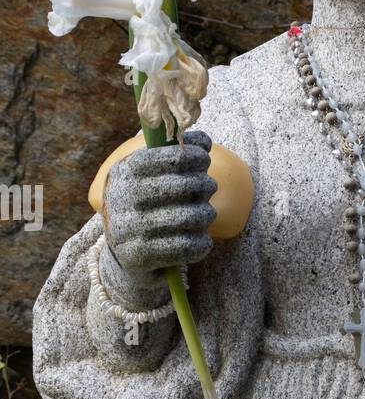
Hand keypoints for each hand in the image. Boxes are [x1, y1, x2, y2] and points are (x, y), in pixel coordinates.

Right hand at [102, 130, 216, 293]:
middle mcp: (120, 198)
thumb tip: (204, 140)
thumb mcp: (152, 178)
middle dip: (203, 184)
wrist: (126, 258)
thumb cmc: (148, 208)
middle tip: (208, 188)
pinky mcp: (139, 256)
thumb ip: (175, 156)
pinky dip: (202, 242)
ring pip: (188, 216)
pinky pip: (186, 246)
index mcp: (123, 173)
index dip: (189, 155)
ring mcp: (128, 229)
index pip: (161, 157)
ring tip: (205, 214)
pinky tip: (202, 240)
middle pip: (180, 185)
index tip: (204, 159)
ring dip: (205, 214)